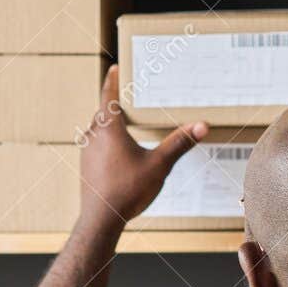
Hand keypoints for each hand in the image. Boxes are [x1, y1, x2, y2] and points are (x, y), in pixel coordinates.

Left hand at [78, 64, 206, 229]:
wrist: (101, 219)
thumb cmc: (128, 190)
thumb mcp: (159, 165)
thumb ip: (179, 144)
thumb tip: (202, 125)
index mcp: (109, 130)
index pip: (108, 96)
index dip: (112, 80)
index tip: (114, 68)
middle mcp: (93, 137)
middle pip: (102, 113)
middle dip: (111, 104)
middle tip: (122, 96)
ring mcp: (86, 153)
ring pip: (96, 131)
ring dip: (107, 125)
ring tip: (121, 124)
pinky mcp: (85, 167)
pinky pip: (94, 146)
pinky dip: (104, 142)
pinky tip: (117, 154)